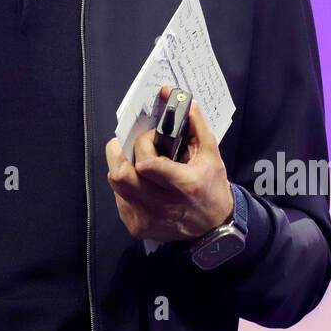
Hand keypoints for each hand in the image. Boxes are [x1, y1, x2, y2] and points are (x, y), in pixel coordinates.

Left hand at [104, 84, 234, 243]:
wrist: (214, 228)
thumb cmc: (212, 187)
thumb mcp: (211, 155)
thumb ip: (196, 126)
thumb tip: (182, 101)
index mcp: (183, 185)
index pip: (146, 163)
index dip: (143, 144)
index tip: (151, 138)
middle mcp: (162, 205)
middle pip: (121, 175)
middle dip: (119, 154)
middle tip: (130, 146)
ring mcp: (146, 218)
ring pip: (115, 186)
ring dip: (121, 168)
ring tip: (134, 163)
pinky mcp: (137, 227)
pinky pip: (119, 199)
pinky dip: (124, 187)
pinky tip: (140, 184)